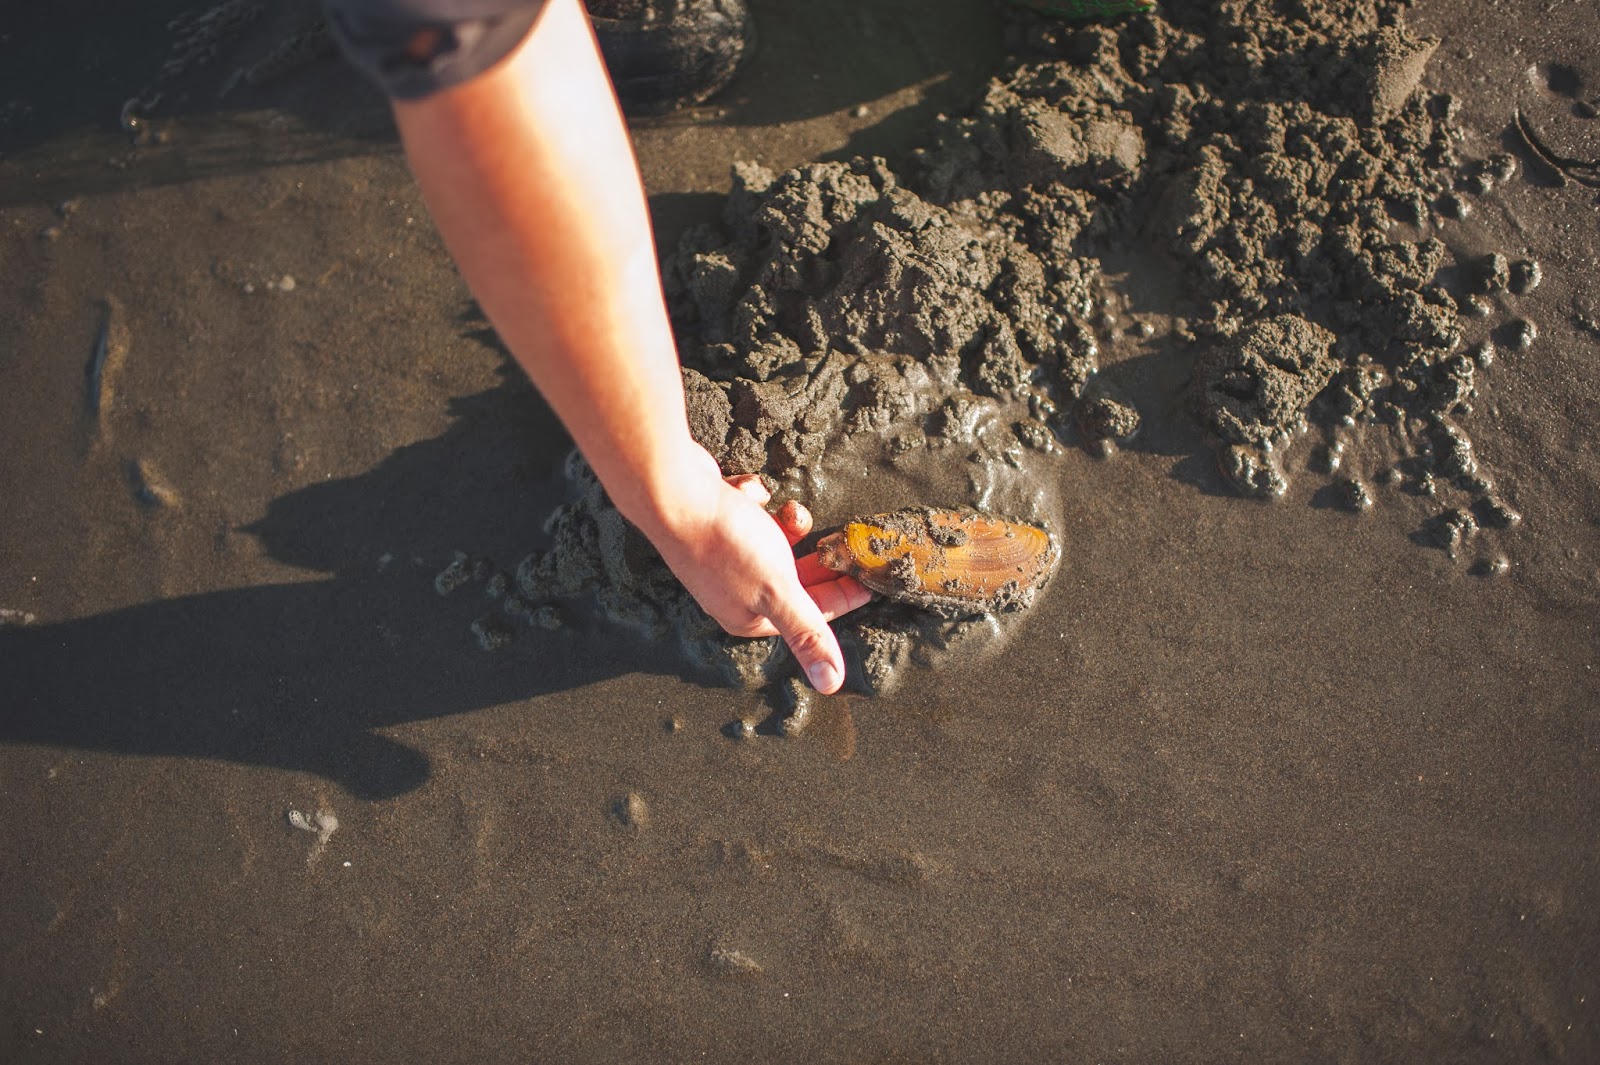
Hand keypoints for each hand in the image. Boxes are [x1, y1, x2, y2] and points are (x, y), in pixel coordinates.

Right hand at [635, 449, 870, 693]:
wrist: (670, 491)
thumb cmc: (723, 544)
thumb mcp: (776, 591)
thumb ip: (807, 633)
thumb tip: (831, 685)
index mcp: (748, 617)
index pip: (811, 614)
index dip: (843, 596)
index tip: (870, 577)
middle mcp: (734, 591)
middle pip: (795, 577)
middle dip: (816, 556)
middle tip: (844, 540)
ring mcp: (722, 557)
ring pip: (774, 541)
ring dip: (787, 524)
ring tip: (786, 512)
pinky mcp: (715, 523)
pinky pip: (751, 514)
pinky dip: (754, 502)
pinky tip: (747, 496)